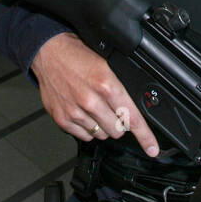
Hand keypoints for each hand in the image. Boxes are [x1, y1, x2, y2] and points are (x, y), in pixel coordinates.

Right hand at [30, 32, 158, 156]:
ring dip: (102, 125)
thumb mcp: (107, 64)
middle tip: (112, 109)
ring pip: (101, 134)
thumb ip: (120, 87)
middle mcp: (90, 100)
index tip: (152, 149)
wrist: (49, 52)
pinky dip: (87, 128)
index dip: (145, 136)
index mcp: (106, 85)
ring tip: (94, 107)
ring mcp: (75, 112)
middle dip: (120, 123)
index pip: (131, 117)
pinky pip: (84, 136)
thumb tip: (134, 107)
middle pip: (118, 130)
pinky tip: (84, 113)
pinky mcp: (63, 119)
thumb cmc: (77, 55)